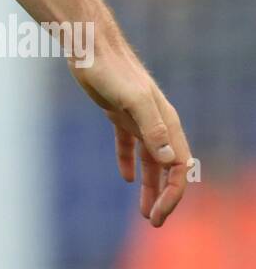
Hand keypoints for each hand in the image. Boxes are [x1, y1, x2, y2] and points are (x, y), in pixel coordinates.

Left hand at [70, 47, 192, 227]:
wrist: (91, 46)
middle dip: (165, 197)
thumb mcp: (133, 100)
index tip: (157, 215)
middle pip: (168, 168)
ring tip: (145, 212)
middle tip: (154, 222)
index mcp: (166, 123)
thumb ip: (153, 127)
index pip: (178, 168)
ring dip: (150, 186)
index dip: (172, 194)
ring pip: (150, 161)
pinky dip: (129, 162)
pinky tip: (126, 178)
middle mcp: (157, 123)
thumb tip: (169, 160)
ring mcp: (138, 119)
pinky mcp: (118, 113)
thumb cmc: (112, 70)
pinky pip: (128, 144)